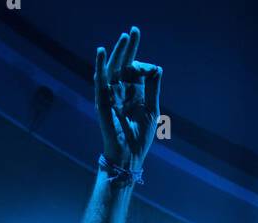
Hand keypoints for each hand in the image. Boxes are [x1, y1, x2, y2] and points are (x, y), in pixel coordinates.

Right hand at [94, 27, 161, 170]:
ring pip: (112, 69)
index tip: (151, 69)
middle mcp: (121, 91)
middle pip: (123, 64)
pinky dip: (100, 66)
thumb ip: (153, 88)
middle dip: (129, 48)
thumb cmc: (140, 137)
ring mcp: (110, 96)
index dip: (141, 62)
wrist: (129, 156)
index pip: (134, 69)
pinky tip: (102, 53)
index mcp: (133, 93)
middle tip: (133, 30)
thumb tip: (157, 67)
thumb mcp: (152, 110)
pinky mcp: (101, 102)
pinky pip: (99, 81)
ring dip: (116, 52)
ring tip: (124, 38)